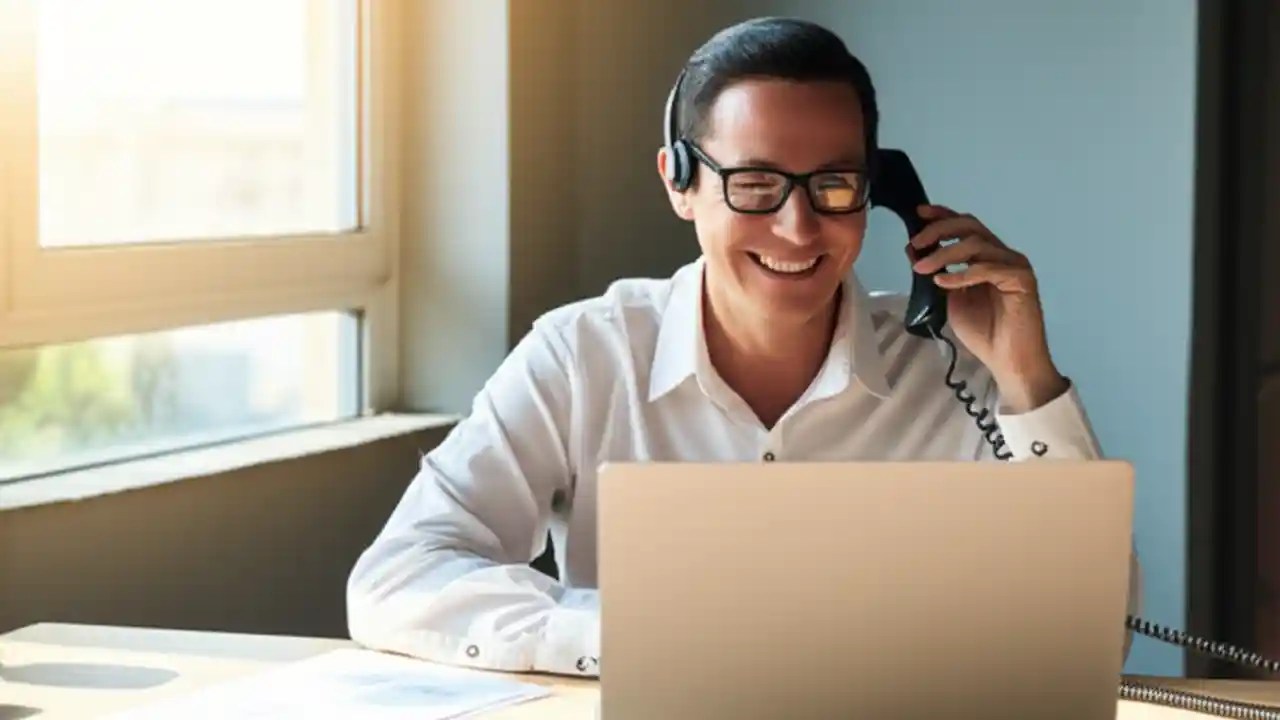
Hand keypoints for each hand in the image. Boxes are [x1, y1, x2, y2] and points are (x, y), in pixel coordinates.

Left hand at [906, 204, 1067, 412]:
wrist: (1008, 361)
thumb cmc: (983, 332)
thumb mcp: (949, 298)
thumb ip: (937, 273)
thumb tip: (914, 250)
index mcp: (987, 256)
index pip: (966, 226)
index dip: (942, 215)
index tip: (918, 213)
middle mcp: (1003, 255)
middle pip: (971, 226)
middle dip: (939, 230)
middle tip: (915, 242)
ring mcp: (1015, 265)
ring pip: (977, 244)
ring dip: (944, 253)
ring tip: (922, 268)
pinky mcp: (1022, 280)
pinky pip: (987, 268)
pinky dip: (961, 274)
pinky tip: (942, 282)